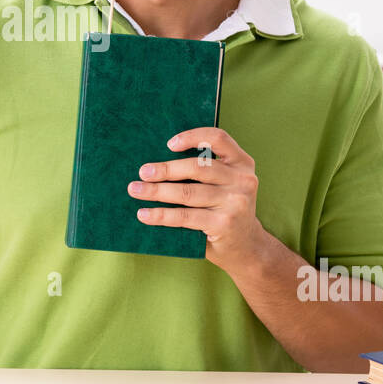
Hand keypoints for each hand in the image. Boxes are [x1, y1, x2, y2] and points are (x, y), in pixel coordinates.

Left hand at [128, 126, 271, 276]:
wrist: (246, 247)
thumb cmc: (226, 209)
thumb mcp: (226, 184)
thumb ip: (206, 170)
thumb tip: (157, 161)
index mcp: (242, 162)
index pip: (218, 139)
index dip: (192, 137)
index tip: (169, 144)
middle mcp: (243, 180)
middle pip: (198, 167)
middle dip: (166, 169)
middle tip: (143, 172)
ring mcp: (235, 202)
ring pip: (188, 192)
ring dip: (157, 191)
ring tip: (136, 190)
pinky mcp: (224, 224)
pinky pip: (185, 216)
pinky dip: (161, 215)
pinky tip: (144, 214)